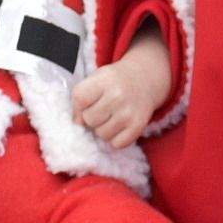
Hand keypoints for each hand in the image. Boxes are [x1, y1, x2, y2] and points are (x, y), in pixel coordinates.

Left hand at [72, 33, 169, 148]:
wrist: (146, 79)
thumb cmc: (115, 81)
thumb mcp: (97, 78)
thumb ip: (82, 97)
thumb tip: (77, 123)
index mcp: (105, 79)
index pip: (80, 98)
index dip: (78, 106)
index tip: (86, 105)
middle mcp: (117, 95)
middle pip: (89, 119)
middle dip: (92, 117)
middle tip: (101, 110)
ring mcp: (129, 112)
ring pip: (102, 134)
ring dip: (103, 129)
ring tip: (111, 117)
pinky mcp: (138, 126)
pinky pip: (116, 144)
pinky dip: (116, 138)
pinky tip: (120, 126)